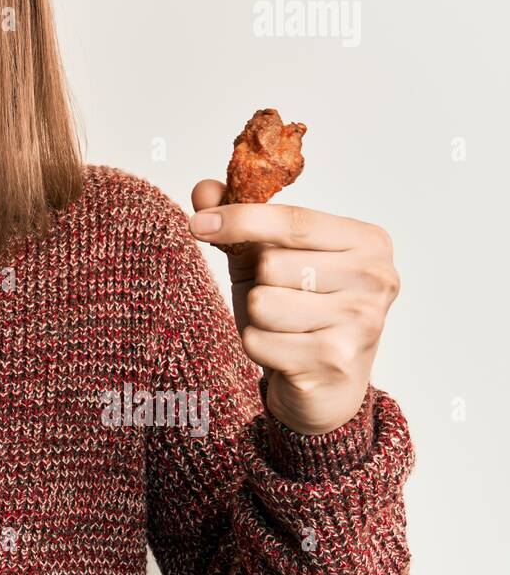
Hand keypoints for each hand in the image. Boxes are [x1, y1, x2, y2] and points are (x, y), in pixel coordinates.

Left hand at [188, 180, 400, 434]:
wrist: (325, 385)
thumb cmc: (297, 310)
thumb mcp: (266, 259)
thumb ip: (238, 222)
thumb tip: (204, 189)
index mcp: (368, 242)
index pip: (294, 219)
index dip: (241, 218)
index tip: (199, 222)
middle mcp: (376, 279)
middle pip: (272, 263)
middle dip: (258, 282)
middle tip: (280, 298)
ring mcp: (361, 322)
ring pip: (262, 303)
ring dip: (256, 317)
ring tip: (283, 327)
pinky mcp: (336, 361)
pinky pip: (258, 340)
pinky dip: (256, 345)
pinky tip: (283, 352)